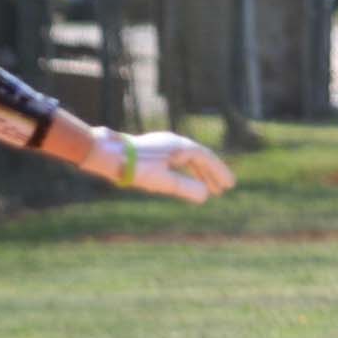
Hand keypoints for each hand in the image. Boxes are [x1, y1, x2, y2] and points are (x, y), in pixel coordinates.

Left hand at [86, 130, 236, 204]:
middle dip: (212, 175)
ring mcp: (164, 145)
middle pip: (199, 158)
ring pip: (188, 159)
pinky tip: (186, 181)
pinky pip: (177, 161)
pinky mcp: (154, 150)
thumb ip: (184, 188)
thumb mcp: (162, 181)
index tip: (229, 186)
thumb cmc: (134, 167)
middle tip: (224, 190)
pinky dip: (186, 172)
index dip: (219, 173)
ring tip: (209, 189)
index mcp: (180, 146)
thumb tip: (205, 195)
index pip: (206, 158)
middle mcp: (174, 142)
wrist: (107, 154)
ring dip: (199, 174)